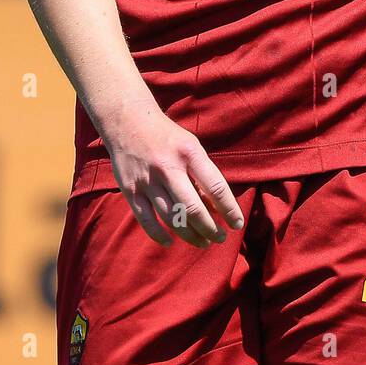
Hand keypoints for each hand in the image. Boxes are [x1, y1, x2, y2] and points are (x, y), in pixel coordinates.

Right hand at [104, 102, 243, 248]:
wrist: (128, 121)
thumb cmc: (167, 137)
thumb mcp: (191, 146)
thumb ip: (202, 175)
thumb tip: (216, 209)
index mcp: (189, 152)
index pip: (216, 187)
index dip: (229, 209)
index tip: (237, 224)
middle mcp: (168, 167)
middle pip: (193, 208)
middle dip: (210, 229)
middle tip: (220, 238)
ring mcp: (148, 180)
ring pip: (172, 217)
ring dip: (190, 235)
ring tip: (203, 242)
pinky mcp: (130, 190)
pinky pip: (146, 219)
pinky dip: (159, 235)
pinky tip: (170, 242)